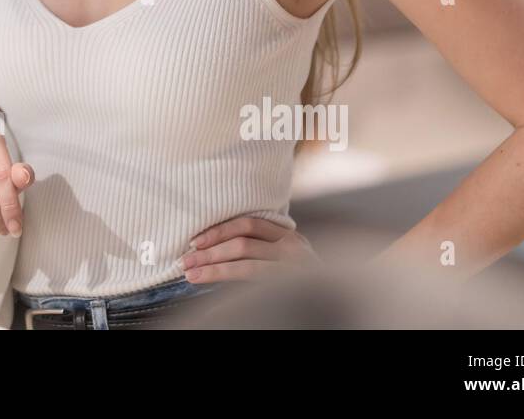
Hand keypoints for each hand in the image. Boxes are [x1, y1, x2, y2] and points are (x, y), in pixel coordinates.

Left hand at [180, 215, 318, 282]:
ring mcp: (296, 266)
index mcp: (287, 233)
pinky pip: (256, 281)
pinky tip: (212, 289)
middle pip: (242, 242)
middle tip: (185, 261)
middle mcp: (293, 245)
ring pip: (246, 262)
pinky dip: (230, 284)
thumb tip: (211, 248)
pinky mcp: (294, 285)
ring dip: (214, 268)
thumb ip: (259, 246)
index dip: (217, 231)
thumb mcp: (283, 254)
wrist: (338, 298)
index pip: (247, 224)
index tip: (194, 242)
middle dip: (209, 251)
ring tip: (191, 274)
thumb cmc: (300, 276)